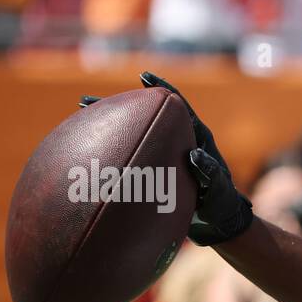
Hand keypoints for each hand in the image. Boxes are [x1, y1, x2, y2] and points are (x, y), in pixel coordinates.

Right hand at [79, 74, 253, 245]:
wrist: (219, 224)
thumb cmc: (222, 205)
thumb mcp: (219, 189)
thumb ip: (211, 173)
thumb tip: (194, 156)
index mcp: (197, 139)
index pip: (178, 107)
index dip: (161, 90)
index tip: (144, 78)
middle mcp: (179, 143)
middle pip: (146, 118)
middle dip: (117, 108)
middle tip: (86, 101)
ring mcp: (165, 157)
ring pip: (134, 137)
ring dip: (109, 129)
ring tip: (79, 123)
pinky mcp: (156, 173)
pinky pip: (132, 159)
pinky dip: (114, 154)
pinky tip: (90, 155)